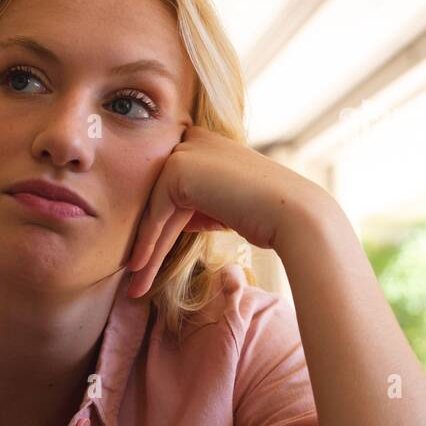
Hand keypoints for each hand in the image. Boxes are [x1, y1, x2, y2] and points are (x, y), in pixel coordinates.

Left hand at [123, 125, 330, 297]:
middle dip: (145, 241)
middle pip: (158, 199)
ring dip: (144, 251)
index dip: (156, 227)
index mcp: (203, 141)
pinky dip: (147, 244)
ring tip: (133, 286)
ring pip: (154, 210)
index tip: (143, 259)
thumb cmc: (265, 216)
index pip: (170, 188)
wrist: (293, 215)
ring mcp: (184, 150)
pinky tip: (138, 269)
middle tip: (132, 274)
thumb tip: (164, 221)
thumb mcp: (220, 206)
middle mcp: (191, 139)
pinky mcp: (178, 168)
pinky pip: (156, 214)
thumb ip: (194, 205)